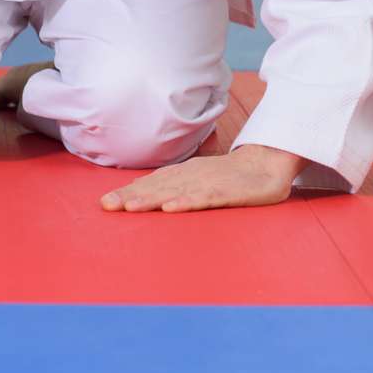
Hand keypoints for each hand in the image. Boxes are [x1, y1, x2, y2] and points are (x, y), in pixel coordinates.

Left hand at [100, 144, 306, 213]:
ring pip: (176, 191)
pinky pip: (205, 198)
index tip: (104, 203)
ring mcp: (210, 183)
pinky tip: (171, 208)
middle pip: (158, 186)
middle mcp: (193, 175)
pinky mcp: (229, 192)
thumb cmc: (232, 176)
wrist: (268, 163)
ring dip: (151, 198)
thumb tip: (148, 193)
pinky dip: (187, 202)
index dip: (129, 191)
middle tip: (107, 205)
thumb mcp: (201, 180)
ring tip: (129, 207)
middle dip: (131, 196)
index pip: (153, 182)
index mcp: (186, 174)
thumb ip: (177, 186)